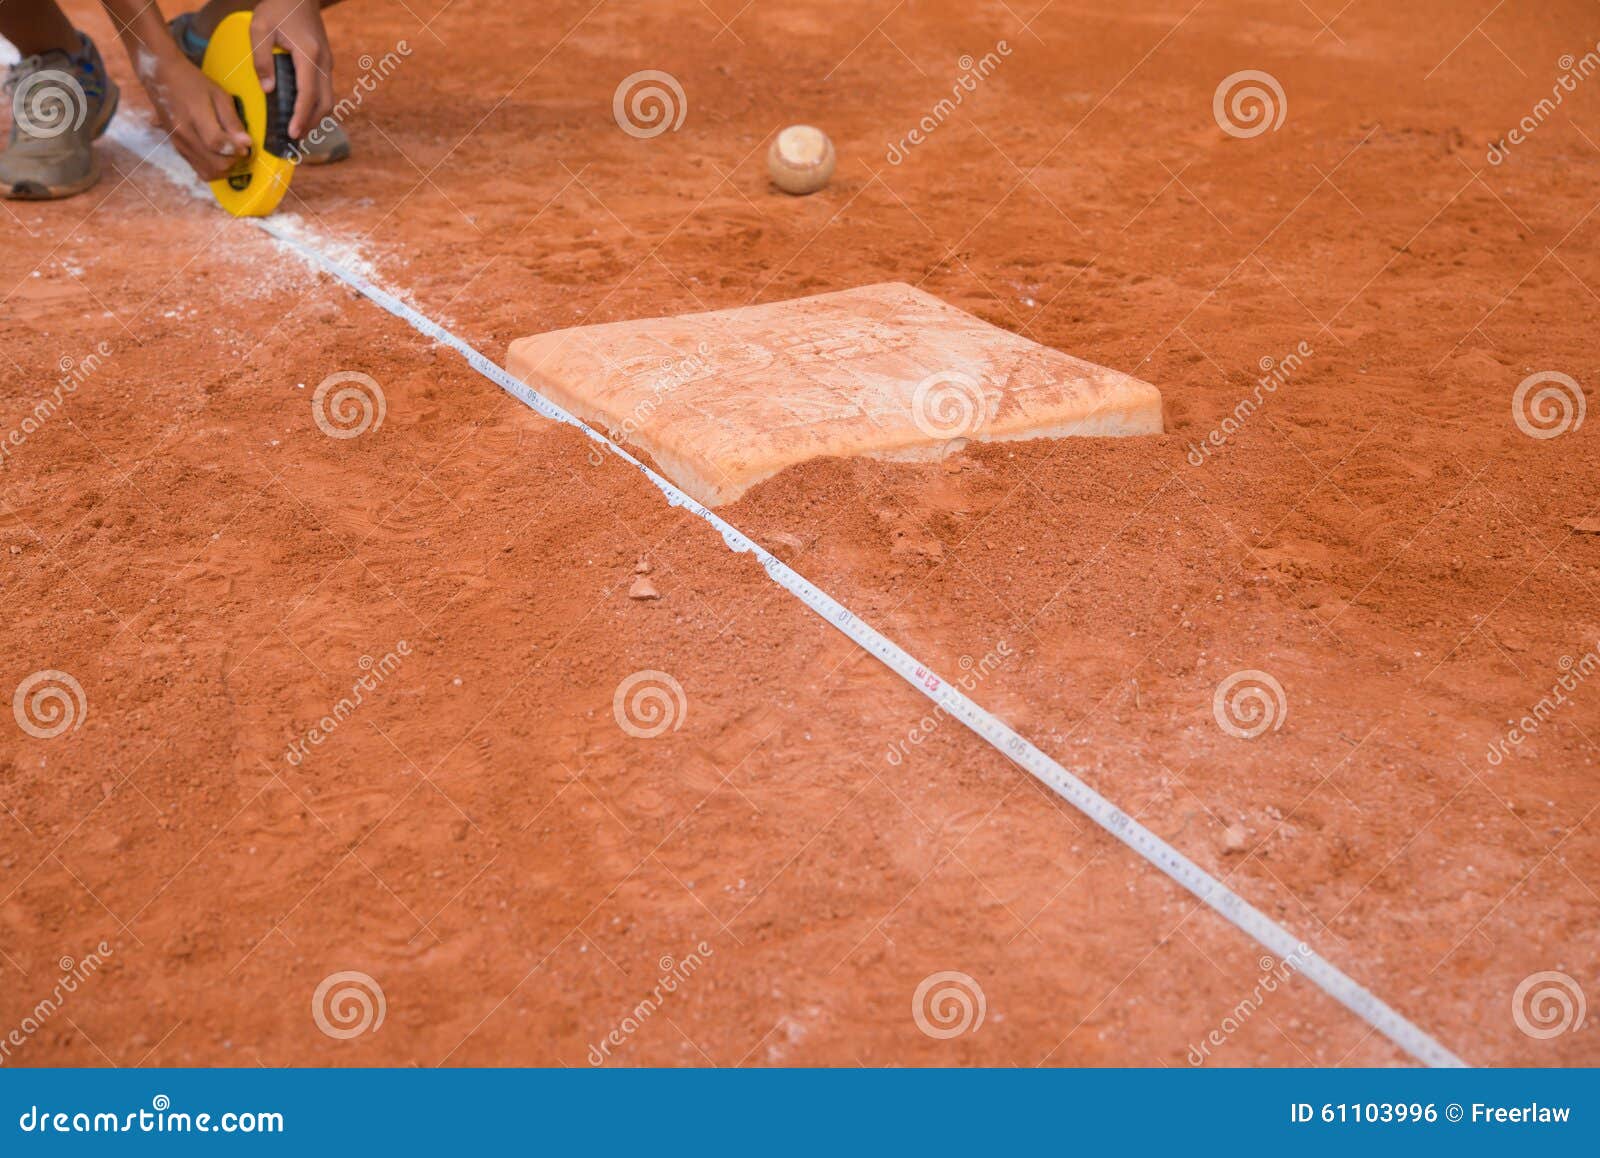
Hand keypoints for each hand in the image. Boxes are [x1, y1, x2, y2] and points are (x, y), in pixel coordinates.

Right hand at [139, 46, 252, 180]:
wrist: (161, 76)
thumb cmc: (193, 82)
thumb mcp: (218, 95)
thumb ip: (232, 120)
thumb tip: (246, 143)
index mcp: (194, 117)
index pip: (218, 145)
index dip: (236, 149)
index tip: (246, 145)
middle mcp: (184, 135)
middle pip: (215, 165)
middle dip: (234, 161)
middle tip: (240, 149)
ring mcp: (179, 144)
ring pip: (208, 172)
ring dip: (225, 168)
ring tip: (231, 153)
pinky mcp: (177, 148)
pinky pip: (199, 169)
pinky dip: (213, 167)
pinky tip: (219, 154)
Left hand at [249, 0, 335, 139]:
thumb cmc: (277, 7)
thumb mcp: (260, 28)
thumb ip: (262, 59)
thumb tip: (268, 90)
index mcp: (309, 54)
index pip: (308, 93)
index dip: (302, 116)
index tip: (293, 133)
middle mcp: (323, 62)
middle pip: (325, 103)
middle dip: (312, 123)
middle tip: (294, 138)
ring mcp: (327, 63)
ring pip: (328, 99)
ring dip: (315, 117)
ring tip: (299, 129)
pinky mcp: (325, 63)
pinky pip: (325, 91)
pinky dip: (316, 105)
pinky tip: (302, 111)